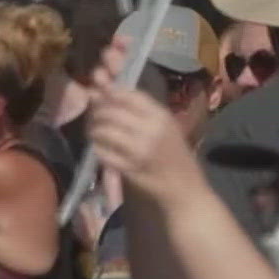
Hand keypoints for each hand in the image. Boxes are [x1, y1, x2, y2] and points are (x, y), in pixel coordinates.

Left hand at [88, 38, 204, 205]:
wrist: (185, 188)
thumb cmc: (175, 155)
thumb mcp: (165, 126)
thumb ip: (137, 109)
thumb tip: (101, 89)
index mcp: (161, 116)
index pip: (126, 94)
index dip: (109, 93)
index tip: (103, 98)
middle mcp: (151, 130)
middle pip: (110, 111)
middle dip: (96, 113)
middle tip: (95, 119)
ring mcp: (140, 150)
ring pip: (103, 130)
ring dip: (94, 131)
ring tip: (97, 134)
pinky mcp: (130, 168)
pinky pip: (103, 152)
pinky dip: (98, 150)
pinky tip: (103, 151)